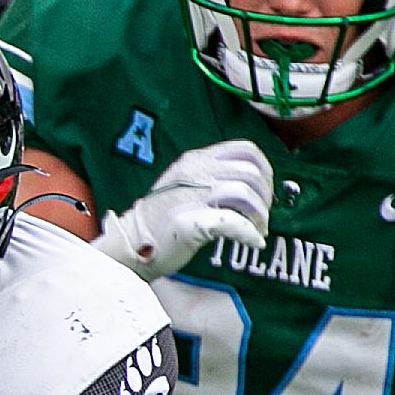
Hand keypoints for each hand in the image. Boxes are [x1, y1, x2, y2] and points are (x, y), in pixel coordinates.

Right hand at [95, 141, 274, 281]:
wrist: (128, 244)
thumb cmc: (157, 221)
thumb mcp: (182, 185)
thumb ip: (210, 179)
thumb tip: (249, 187)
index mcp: (195, 160)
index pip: (246, 150)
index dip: (265, 170)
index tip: (264, 191)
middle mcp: (195, 172)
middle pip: (251, 173)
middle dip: (266, 197)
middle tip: (262, 216)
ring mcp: (192, 196)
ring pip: (246, 194)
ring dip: (261, 215)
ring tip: (258, 230)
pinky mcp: (192, 222)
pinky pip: (234, 223)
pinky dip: (250, 234)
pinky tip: (254, 242)